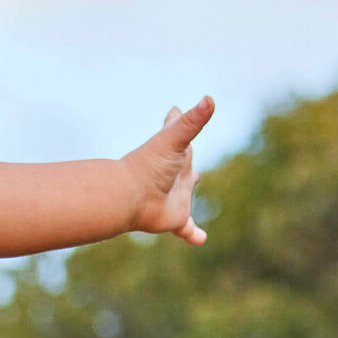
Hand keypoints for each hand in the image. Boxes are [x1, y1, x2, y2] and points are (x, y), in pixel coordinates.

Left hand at [122, 97, 216, 243]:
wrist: (128, 198)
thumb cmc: (148, 166)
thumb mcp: (173, 141)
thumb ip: (191, 122)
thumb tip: (209, 98)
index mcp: (176, 154)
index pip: (175, 132)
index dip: (175, 119)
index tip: (173, 110)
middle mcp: (175, 174)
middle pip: (182, 164)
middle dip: (186, 158)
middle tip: (188, 149)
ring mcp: (175, 196)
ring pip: (183, 194)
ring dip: (187, 190)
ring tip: (194, 182)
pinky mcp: (175, 218)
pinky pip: (187, 229)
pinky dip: (194, 234)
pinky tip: (201, 239)